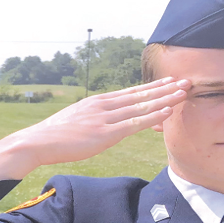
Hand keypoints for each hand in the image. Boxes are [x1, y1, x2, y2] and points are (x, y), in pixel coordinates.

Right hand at [0, 77, 191, 181]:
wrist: (37, 141)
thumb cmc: (53, 136)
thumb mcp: (74, 122)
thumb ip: (91, 120)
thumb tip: (98, 125)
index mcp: (97, 102)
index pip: (130, 92)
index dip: (151, 87)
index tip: (168, 81)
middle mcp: (104, 105)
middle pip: (140, 94)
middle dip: (165, 88)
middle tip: (186, 81)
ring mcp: (105, 118)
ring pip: (142, 105)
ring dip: (165, 98)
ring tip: (184, 92)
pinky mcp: (105, 133)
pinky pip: (135, 122)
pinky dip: (153, 115)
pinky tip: (168, 111)